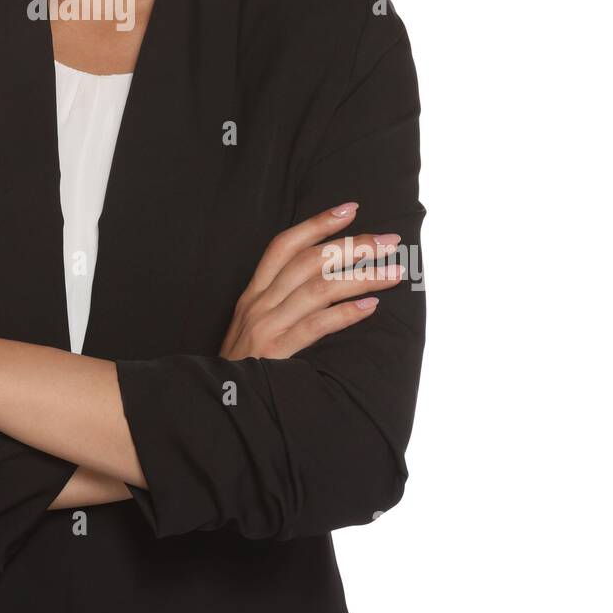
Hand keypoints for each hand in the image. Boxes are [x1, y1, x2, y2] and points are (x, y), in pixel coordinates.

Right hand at [219, 202, 403, 360]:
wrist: (218, 403)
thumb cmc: (244, 368)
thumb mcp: (253, 327)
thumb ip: (280, 305)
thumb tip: (327, 284)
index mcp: (253, 294)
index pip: (284, 246)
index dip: (317, 224)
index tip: (350, 209)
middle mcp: (258, 303)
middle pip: (308, 260)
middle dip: (353, 246)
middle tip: (390, 241)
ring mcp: (265, 326)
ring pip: (318, 288)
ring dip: (361, 276)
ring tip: (394, 272)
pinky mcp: (274, 352)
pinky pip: (314, 326)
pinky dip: (344, 314)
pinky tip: (370, 306)